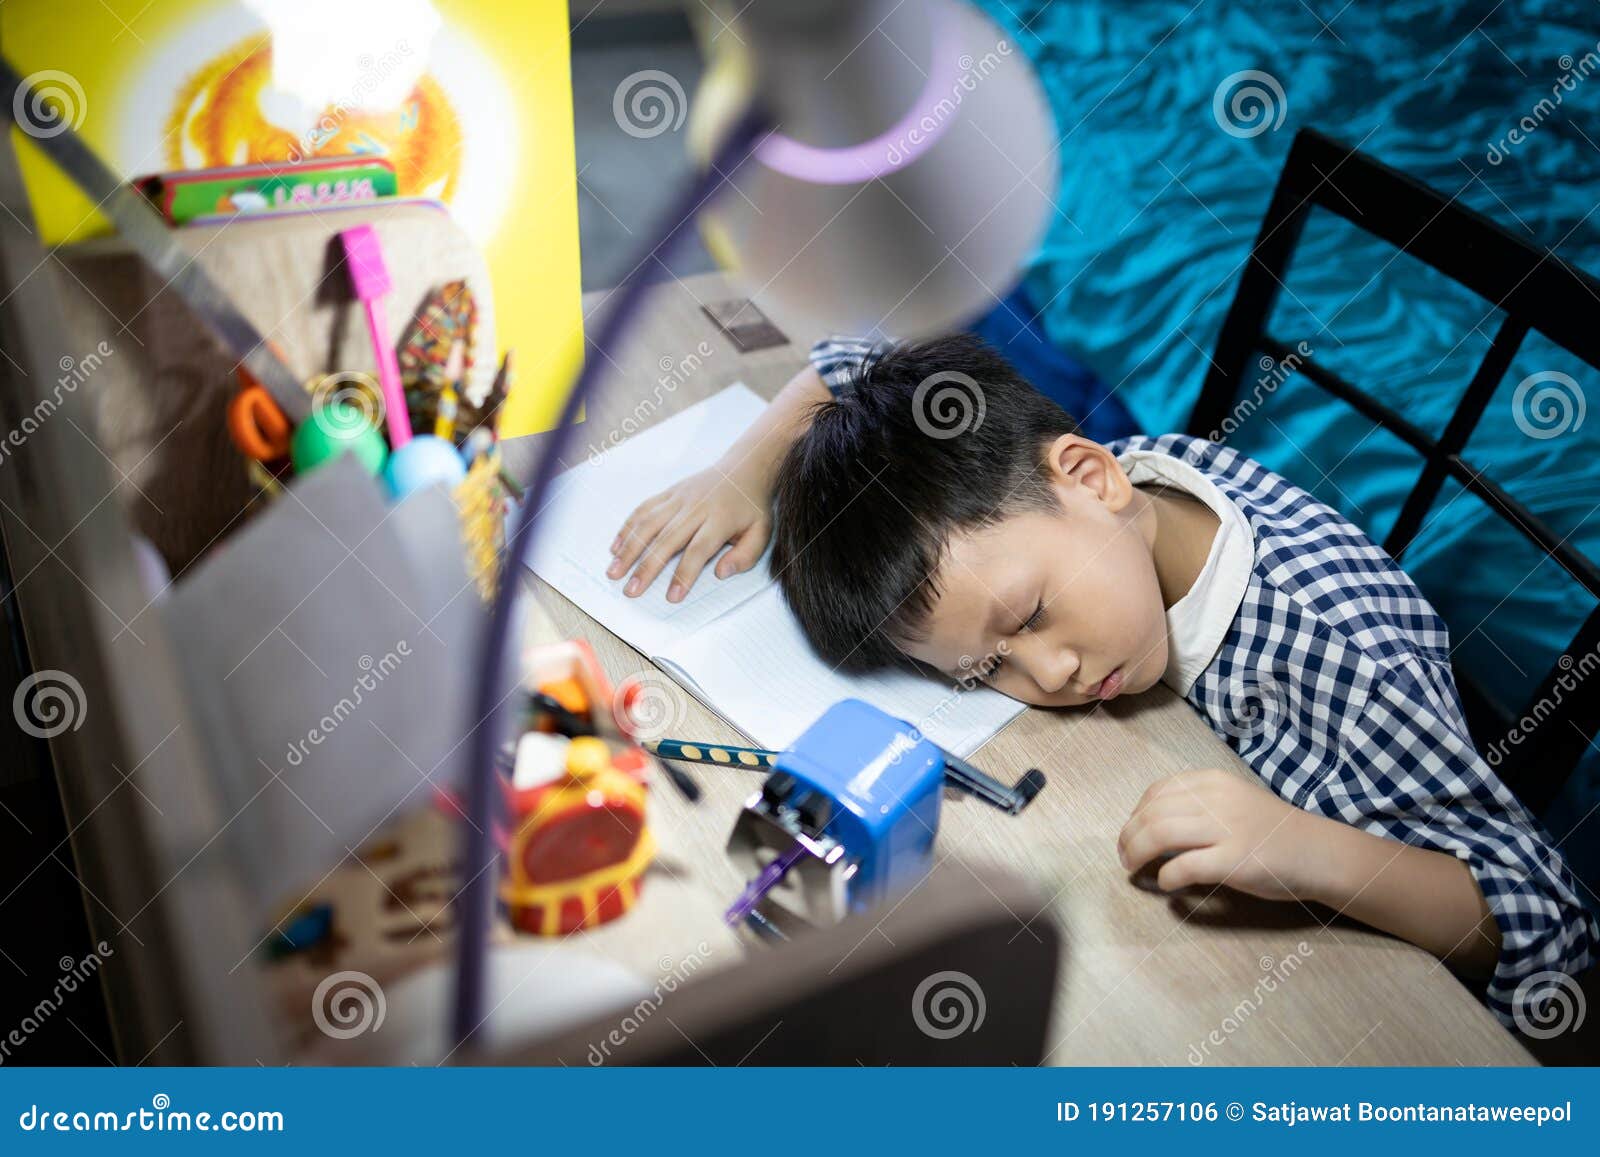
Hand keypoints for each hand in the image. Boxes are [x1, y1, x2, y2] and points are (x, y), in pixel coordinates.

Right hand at [607, 455, 772, 601]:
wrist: (744, 468)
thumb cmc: (752, 507)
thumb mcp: (762, 533)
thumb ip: (745, 556)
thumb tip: (721, 573)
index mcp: (720, 520)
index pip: (698, 551)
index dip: (684, 575)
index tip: (671, 597)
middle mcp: (696, 507)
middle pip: (666, 540)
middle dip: (646, 568)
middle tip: (631, 591)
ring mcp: (679, 498)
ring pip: (648, 524)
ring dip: (629, 549)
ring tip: (614, 572)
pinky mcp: (669, 493)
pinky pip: (643, 509)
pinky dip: (627, 528)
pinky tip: (616, 547)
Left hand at [1117, 768, 1328, 901]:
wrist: (1318, 852)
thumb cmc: (1272, 830)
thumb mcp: (1234, 801)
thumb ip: (1198, 804)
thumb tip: (1151, 823)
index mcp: (1213, 781)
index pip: (1156, 792)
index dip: (1135, 815)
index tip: (1130, 833)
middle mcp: (1216, 799)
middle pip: (1151, 814)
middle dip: (1128, 837)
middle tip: (1123, 857)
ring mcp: (1226, 829)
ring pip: (1159, 834)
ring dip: (1136, 854)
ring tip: (1133, 869)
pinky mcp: (1234, 860)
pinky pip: (1184, 866)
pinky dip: (1166, 876)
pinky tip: (1166, 884)